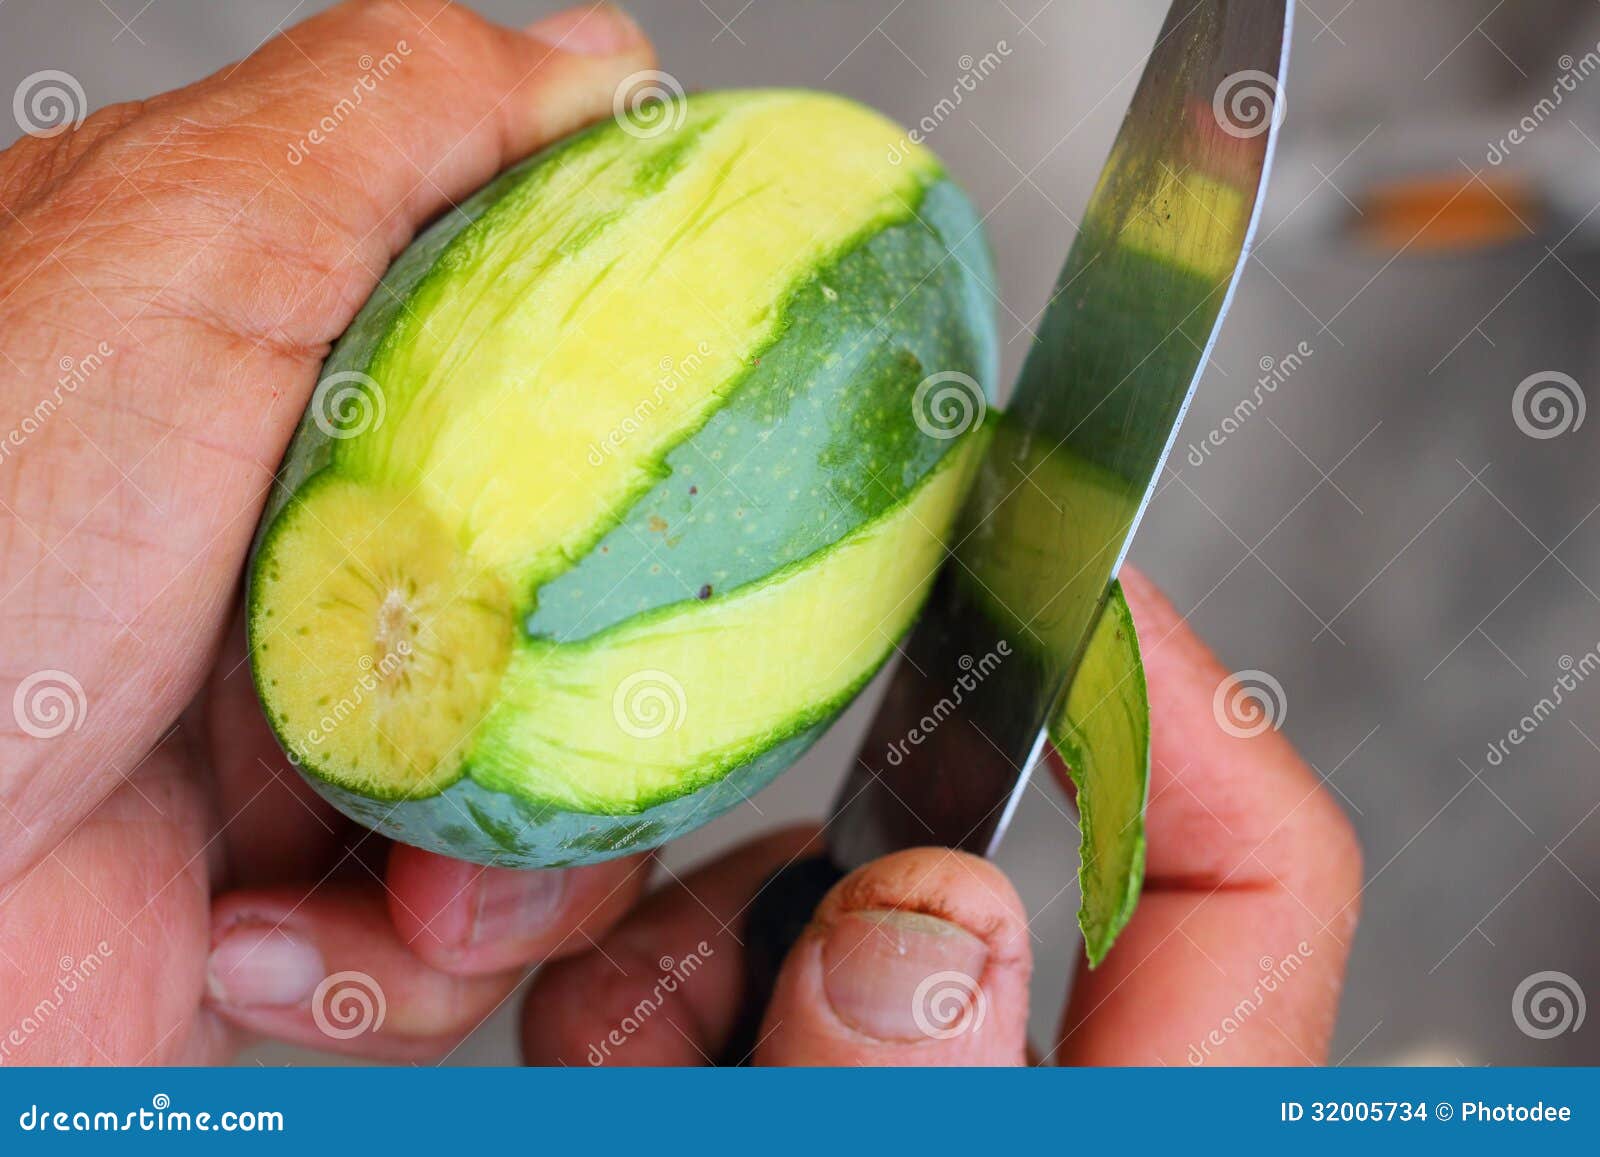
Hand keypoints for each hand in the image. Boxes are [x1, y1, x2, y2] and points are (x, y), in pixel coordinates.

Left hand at [0, 0, 662, 1062]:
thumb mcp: (171, 250)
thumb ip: (392, 117)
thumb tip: (596, 60)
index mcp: (301, 384)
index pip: (560, 367)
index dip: (654, 407)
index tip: (704, 453)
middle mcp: (321, 555)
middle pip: (594, 596)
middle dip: (610, 681)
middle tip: (554, 697)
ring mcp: (321, 731)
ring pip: (561, 786)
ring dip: (514, 864)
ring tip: (397, 868)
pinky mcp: (307, 890)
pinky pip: (465, 935)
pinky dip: (398, 966)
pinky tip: (274, 936)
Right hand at [520, 569, 1362, 1064]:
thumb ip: (907, 1099)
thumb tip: (920, 925)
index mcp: (1144, 1107)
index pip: (1245, 864)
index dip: (1162, 687)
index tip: (1042, 562)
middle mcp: (1030, 1078)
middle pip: (964, 864)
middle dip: (810, 856)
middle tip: (703, 877)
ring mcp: (894, 1074)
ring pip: (808, 923)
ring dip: (681, 949)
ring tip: (598, 1011)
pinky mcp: (791, 1073)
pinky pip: (714, 993)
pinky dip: (640, 999)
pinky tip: (597, 1035)